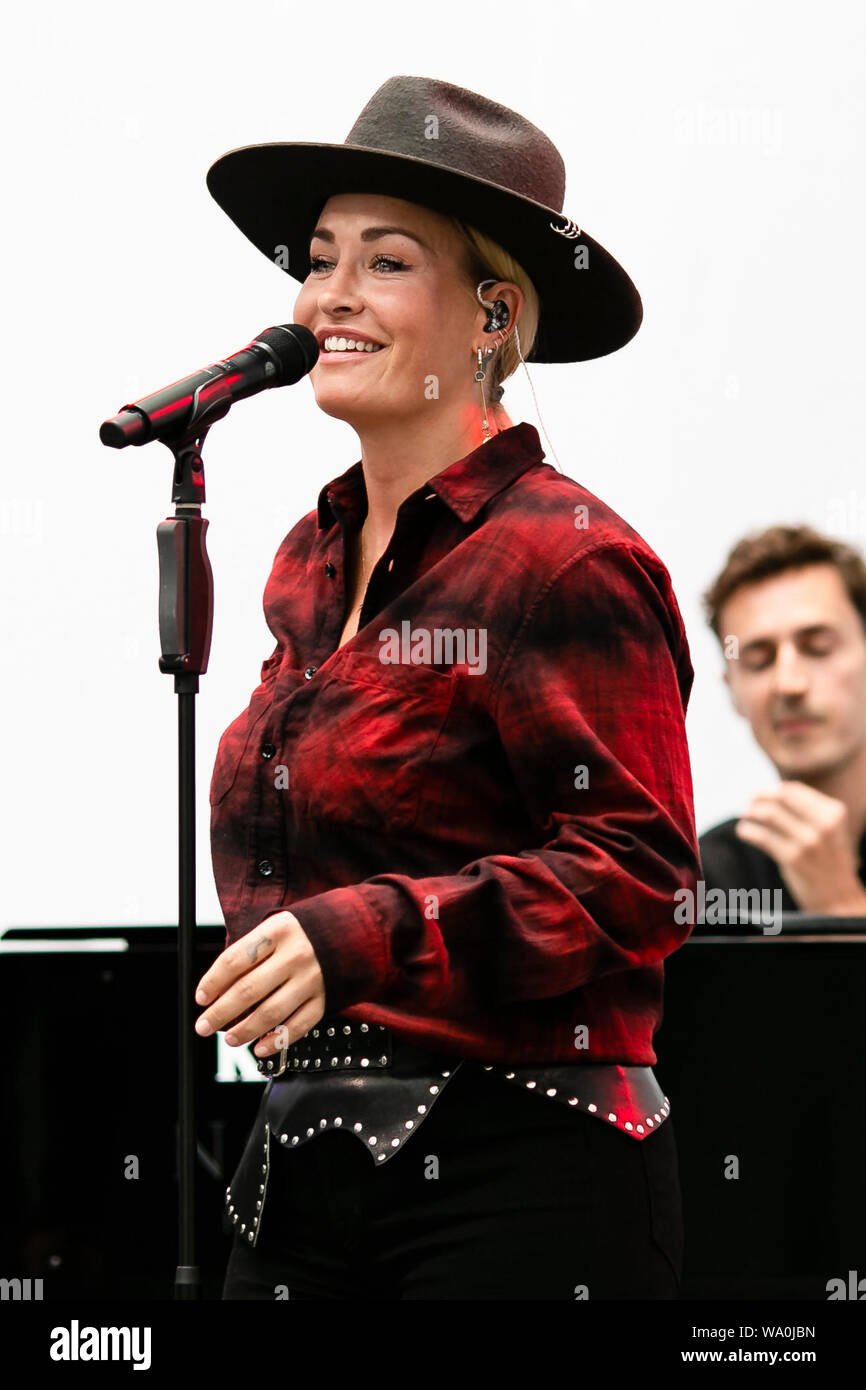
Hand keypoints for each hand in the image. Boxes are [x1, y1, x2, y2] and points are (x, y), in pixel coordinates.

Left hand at [193, 911, 325, 1055]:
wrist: (354, 931)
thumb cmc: (304, 932)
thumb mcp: (276, 927)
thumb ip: (250, 952)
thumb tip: (219, 989)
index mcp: (278, 931)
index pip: (235, 959)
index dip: (213, 981)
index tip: (201, 997)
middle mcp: (296, 954)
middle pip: (249, 989)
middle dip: (220, 1012)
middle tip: (204, 1026)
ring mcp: (312, 978)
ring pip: (271, 1012)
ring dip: (245, 1030)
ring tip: (229, 1038)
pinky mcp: (325, 998)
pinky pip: (298, 1026)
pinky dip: (277, 1041)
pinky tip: (260, 1048)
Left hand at [735, 781, 865, 914]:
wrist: (840, 897)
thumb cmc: (828, 861)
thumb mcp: (828, 830)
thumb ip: (807, 811)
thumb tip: (771, 793)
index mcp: (833, 812)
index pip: (794, 790)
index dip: (772, 790)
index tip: (760, 795)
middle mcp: (824, 824)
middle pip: (781, 797)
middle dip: (759, 797)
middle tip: (748, 803)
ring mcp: (809, 842)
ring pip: (769, 815)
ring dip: (751, 812)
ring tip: (744, 815)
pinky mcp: (794, 859)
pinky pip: (763, 837)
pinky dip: (748, 831)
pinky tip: (743, 831)